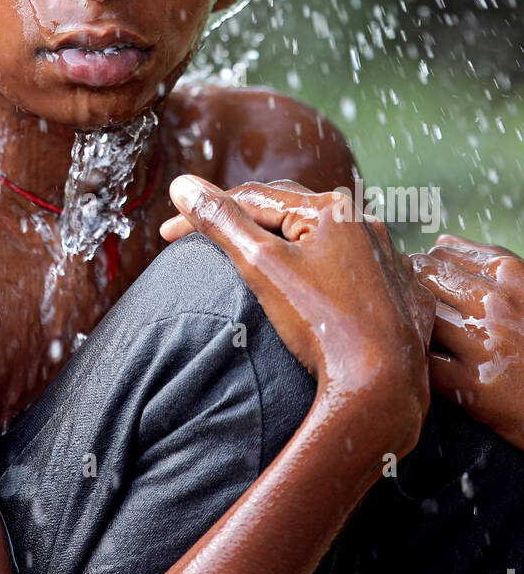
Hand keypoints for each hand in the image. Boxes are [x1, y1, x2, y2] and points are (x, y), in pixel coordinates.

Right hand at [162, 176, 435, 456]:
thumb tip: (182, 184)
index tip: (170, 235)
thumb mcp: (260, 265)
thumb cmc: (322, 324)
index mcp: (332, 210)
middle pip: (292, 215)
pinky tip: (315, 288)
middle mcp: (367, 225)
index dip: (207, 210)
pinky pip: (359, 274)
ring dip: (290, 244)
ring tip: (255, 262)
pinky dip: (330, 274)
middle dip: (246, 223)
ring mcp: (390, 261)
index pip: (254, 198)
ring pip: (328, 242)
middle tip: (205, 241)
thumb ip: (220, 221)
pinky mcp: (404, 296)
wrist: (383, 389)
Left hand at [411, 233, 523, 451]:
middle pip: (424, 279)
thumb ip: (485, 261)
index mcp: (509, 274)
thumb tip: (440, 241)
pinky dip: (419, 362)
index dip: (424, 268)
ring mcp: (484, 343)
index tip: (419, 281)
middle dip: (411, 290)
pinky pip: (426, 363)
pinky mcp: (474, 385)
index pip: (441, 254)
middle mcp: (496, 304)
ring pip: (422, 317)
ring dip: (413, 325)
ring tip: (413, 333)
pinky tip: (422, 364)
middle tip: (404, 305)